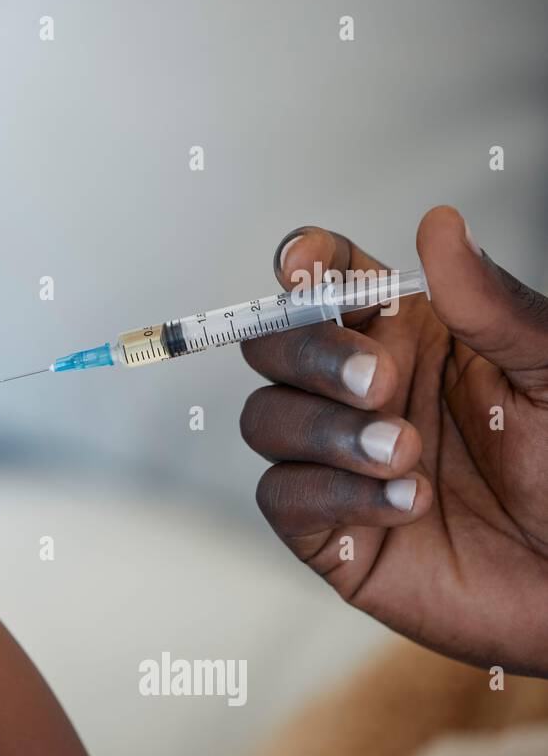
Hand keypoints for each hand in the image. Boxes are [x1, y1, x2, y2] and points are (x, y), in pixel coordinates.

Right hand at [240, 206, 547, 674]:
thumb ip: (490, 305)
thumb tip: (438, 225)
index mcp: (408, 338)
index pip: (329, 282)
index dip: (304, 264)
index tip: (305, 267)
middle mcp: (359, 392)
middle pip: (273, 345)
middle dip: (309, 353)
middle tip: (377, 381)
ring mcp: (335, 461)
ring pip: (265, 418)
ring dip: (327, 431)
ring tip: (405, 453)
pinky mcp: (326, 530)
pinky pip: (283, 495)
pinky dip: (337, 494)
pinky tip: (407, 502)